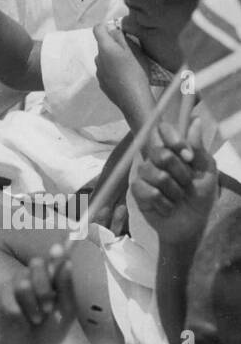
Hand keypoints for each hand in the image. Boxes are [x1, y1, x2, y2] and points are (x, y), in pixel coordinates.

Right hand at [0, 246, 76, 343]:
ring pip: (24, 283)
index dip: (59, 249)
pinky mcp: (5, 292)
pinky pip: (13, 297)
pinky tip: (24, 319)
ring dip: (34, 305)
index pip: (56, 258)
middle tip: (49, 307)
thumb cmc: (51, 330)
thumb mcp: (66, 313)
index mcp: (53, 278)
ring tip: (37, 317)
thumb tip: (67, 263)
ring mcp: (18, 282)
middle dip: (45, 288)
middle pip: (38, 264)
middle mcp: (35, 275)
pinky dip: (23, 312)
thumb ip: (66, 288)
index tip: (63, 243)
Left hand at [92, 20, 151, 116]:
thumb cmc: (136, 72)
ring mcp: (99, 72)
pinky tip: (125, 79)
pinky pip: (106, 72)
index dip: (106, 26)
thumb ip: (121, 37)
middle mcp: (98, 58)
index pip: (97, 29)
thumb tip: (112, 29)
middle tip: (130, 52)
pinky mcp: (102, 83)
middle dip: (114, 45)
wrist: (134, 99)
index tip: (117, 30)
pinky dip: (113, 72)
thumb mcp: (133, 50)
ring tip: (129, 67)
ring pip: (105, 59)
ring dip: (113, 59)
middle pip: (103, 45)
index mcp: (105, 48)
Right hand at [131, 116, 217, 243]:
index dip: (175, 141)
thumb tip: (195, 119)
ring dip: (174, 191)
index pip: (163, 130)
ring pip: (157, 175)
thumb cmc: (200, 196)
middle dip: (180, 173)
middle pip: (161, 154)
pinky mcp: (137, 190)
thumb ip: (197, 148)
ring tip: (177, 198)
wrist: (190, 224)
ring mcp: (144, 173)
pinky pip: (149, 191)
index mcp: (172, 150)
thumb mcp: (206, 171)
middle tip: (186, 184)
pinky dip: (164, 203)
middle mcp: (155, 158)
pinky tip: (167, 207)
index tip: (189, 157)